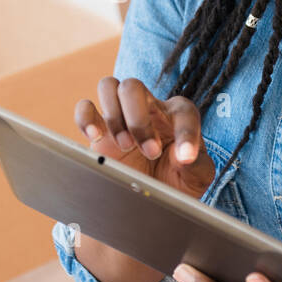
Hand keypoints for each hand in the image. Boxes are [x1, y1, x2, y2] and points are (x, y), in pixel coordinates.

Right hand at [74, 76, 214, 198]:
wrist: (153, 194)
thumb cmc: (177, 181)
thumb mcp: (197, 177)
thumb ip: (196, 164)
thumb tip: (183, 155)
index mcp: (178, 115)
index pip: (182, 111)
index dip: (185, 133)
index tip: (184, 159)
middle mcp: (148, 107)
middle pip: (133, 87)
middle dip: (139, 121)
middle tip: (150, 153)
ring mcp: (121, 115)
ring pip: (108, 86)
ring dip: (114, 116)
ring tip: (125, 145)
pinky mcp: (99, 130)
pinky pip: (84, 108)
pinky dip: (85, 118)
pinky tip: (95, 136)